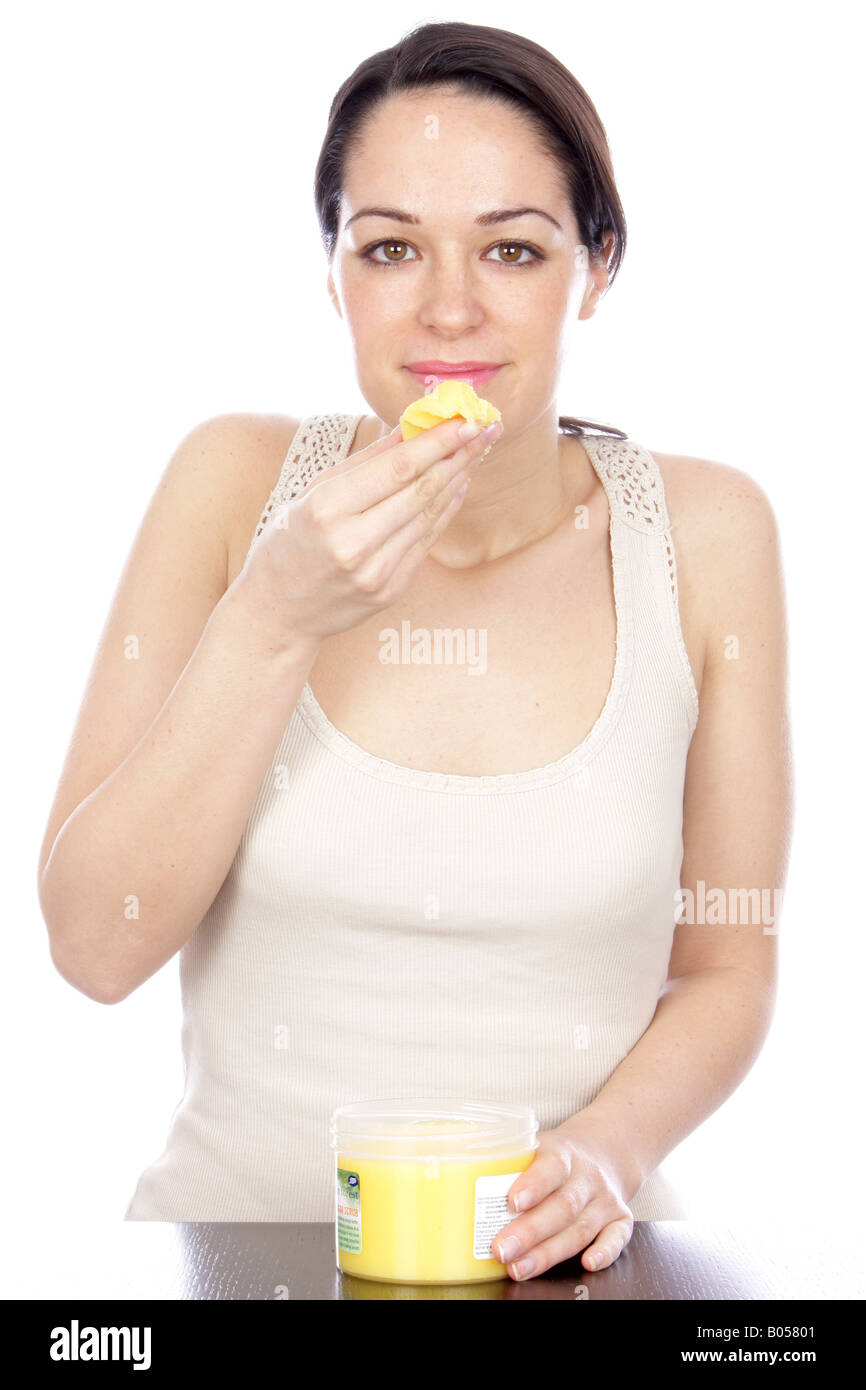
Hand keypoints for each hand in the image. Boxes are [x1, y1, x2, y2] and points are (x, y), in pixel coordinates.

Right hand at [235, 414, 501, 651]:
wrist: (278, 612)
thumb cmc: (288, 543)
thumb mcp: (311, 493)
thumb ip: (363, 463)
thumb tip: (411, 428)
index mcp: (326, 510)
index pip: (397, 468)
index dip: (438, 442)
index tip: (465, 419)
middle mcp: (353, 543)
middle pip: (420, 491)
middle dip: (458, 455)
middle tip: (486, 429)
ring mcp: (375, 572)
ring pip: (428, 516)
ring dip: (457, 480)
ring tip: (476, 452)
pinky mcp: (389, 592)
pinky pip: (425, 543)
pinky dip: (444, 511)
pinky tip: (457, 487)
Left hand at [493, 1124, 634, 1280]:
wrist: (604, 1150)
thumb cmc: (557, 1158)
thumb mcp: (535, 1148)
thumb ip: (510, 1165)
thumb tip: (460, 1186)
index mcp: (563, 1153)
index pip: (550, 1167)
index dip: (532, 1185)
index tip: (511, 1203)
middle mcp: (587, 1177)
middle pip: (562, 1206)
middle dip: (530, 1232)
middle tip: (501, 1249)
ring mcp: (605, 1199)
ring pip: (581, 1228)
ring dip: (550, 1252)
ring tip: (520, 1267)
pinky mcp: (620, 1218)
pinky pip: (618, 1237)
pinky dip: (606, 1252)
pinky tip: (588, 1264)